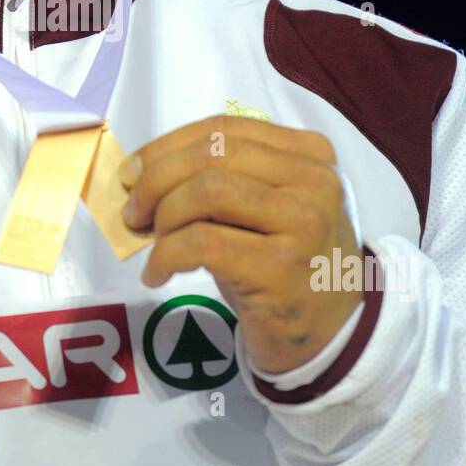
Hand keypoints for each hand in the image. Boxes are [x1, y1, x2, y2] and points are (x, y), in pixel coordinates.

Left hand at [117, 116, 363, 374]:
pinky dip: (165, 256)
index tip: (133, 172)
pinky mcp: (281, 268)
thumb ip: (222, 179)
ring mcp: (303, 223)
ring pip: (208, 191)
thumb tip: (142, 173)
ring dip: (164, 216)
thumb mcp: (263, 210)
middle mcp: (315, 180)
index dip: (167, 146)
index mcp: (309, 154)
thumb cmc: (283, 267)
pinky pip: (202, 243)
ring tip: (153, 243)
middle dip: (158, 178)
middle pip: (214, 153)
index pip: (224, 129)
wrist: (331, 335)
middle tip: (134, 212)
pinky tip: (157, 274)